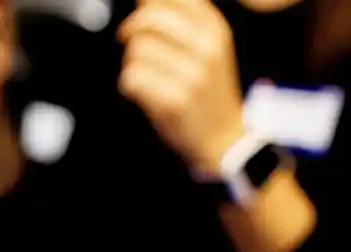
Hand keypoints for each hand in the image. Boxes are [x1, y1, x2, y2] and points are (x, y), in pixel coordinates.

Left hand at [118, 0, 246, 172]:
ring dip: (132, 63)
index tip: (141, 11)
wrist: (223, 138)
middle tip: (126, 37)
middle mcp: (207, 49)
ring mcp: (192, 75)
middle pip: (150, 18)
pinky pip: (132, 77)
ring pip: (137, 50)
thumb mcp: (204, 49)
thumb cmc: (206, 91)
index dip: (149, 3)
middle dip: (131, 27)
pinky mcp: (174, 100)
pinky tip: (142, 93)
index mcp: (215, 30)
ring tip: (146, 76)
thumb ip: (177, 22)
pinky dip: (129, 85)